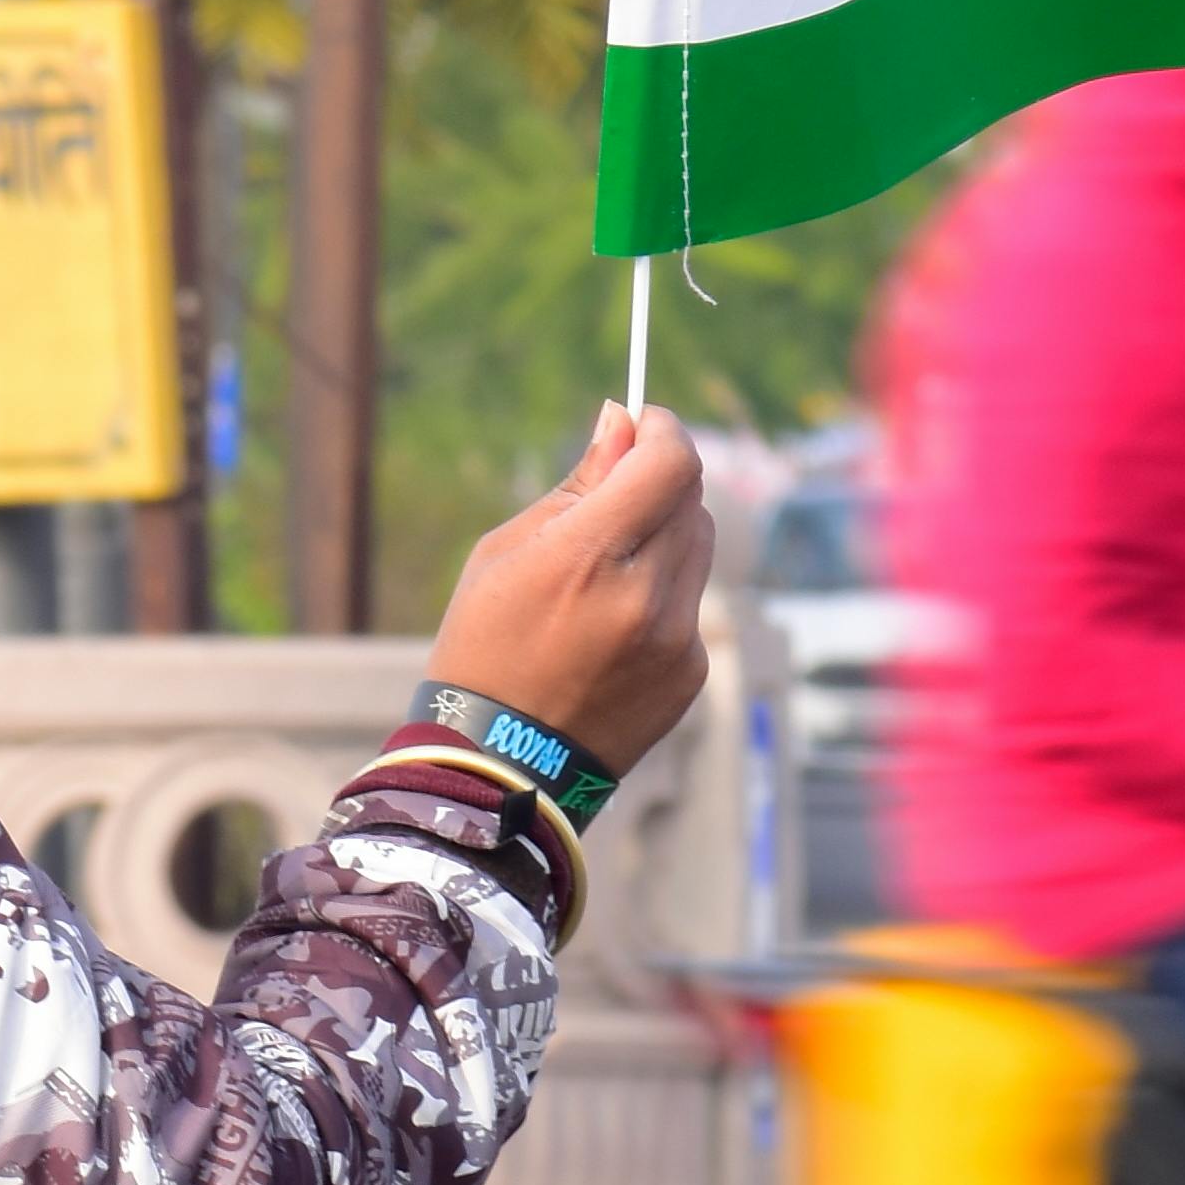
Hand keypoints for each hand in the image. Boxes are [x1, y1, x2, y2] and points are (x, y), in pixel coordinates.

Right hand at [425, 402, 714, 779]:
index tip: (643, 426)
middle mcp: (644, 597)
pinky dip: (663, 596)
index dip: (663, 431)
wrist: (498, 763)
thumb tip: (623, 421)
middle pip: (691, 498)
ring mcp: (676, 641)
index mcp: (588, 559)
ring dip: (665, 537)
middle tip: (616, 494)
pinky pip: (691, 604)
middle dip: (658, 482)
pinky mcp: (690, 673)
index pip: (670, 463)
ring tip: (607, 571)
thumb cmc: (485, 646)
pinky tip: (613, 630)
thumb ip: (578, 486)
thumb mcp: (506, 553)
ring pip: (698, 548)